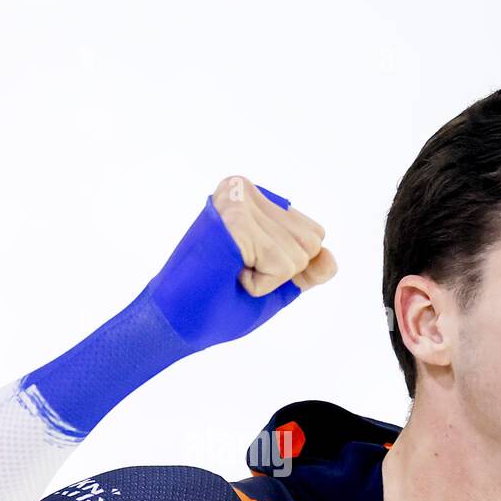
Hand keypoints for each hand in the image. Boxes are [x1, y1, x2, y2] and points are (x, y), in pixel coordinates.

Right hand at [210, 175, 337, 296]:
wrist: (169, 312)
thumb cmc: (217, 293)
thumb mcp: (270, 279)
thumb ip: (306, 270)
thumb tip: (331, 259)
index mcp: (250, 194)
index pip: (311, 234)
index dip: (287, 262)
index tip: (248, 262)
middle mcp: (244, 188)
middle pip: (310, 243)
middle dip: (280, 270)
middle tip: (239, 268)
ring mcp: (240, 202)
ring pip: (298, 258)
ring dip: (267, 280)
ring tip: (232, 271)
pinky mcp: (237, 221)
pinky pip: (280, 267)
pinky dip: (258, 285)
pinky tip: (231, 274)